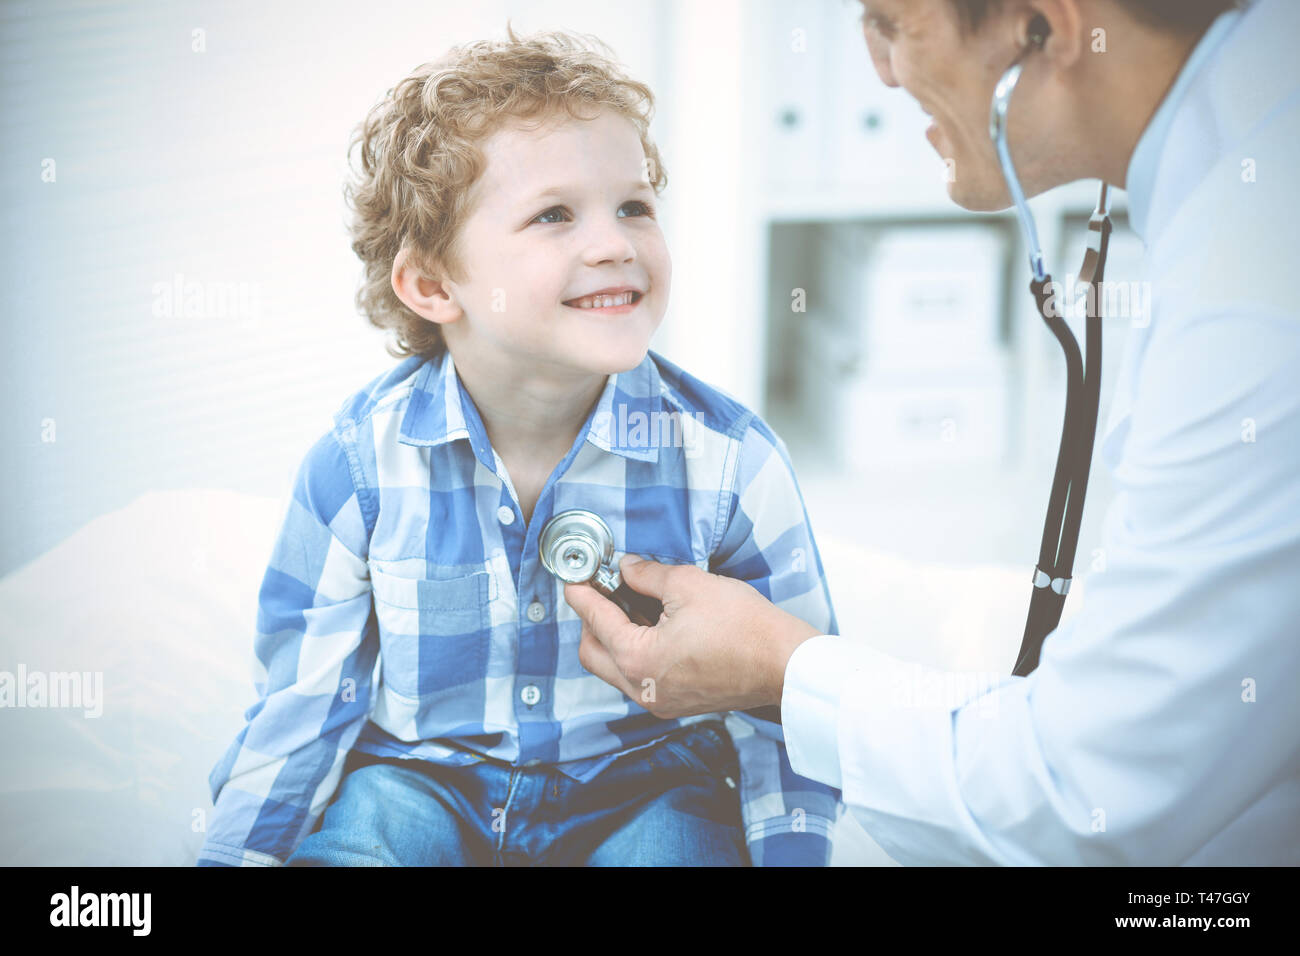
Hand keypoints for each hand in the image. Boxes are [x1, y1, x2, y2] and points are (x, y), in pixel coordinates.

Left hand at [562, 556, 819, 718]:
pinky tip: (656, 626)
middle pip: (594, 654)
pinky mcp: (679, 703)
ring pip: (616, 670)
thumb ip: (647, 575)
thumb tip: (627, 568)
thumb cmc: (744, 627)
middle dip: (593, 622)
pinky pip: (641, 678)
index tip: (575, 579)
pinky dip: (638, 653)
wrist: (785, 663)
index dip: (583, 595)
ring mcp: (660, 701)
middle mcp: (642, 689)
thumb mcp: (689, 584)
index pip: (596, 621)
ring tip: (634, 605)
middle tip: (604, 591)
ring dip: (616, 639)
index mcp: (638, 660)